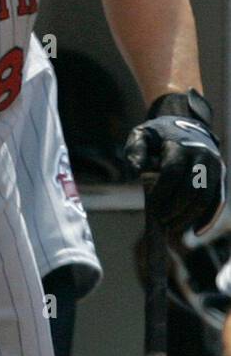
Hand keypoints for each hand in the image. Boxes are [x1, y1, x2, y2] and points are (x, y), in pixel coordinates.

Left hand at [126, 90, 224, 235]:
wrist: (186, 124)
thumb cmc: (159, 134)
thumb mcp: (142, 134)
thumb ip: (135, 150)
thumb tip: (135, 170)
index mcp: (181, 145)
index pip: (173, 172)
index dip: (163, 192)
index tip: (154, 207)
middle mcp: (202, 156)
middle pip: (192, 189)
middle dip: (176, 208)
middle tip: (162, 220)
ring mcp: (215, 166)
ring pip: (206, 198)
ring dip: (190, 216)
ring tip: (172, 226)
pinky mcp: (220, 176)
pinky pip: (217, 200)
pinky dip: (208, 217)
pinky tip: (196, 231)